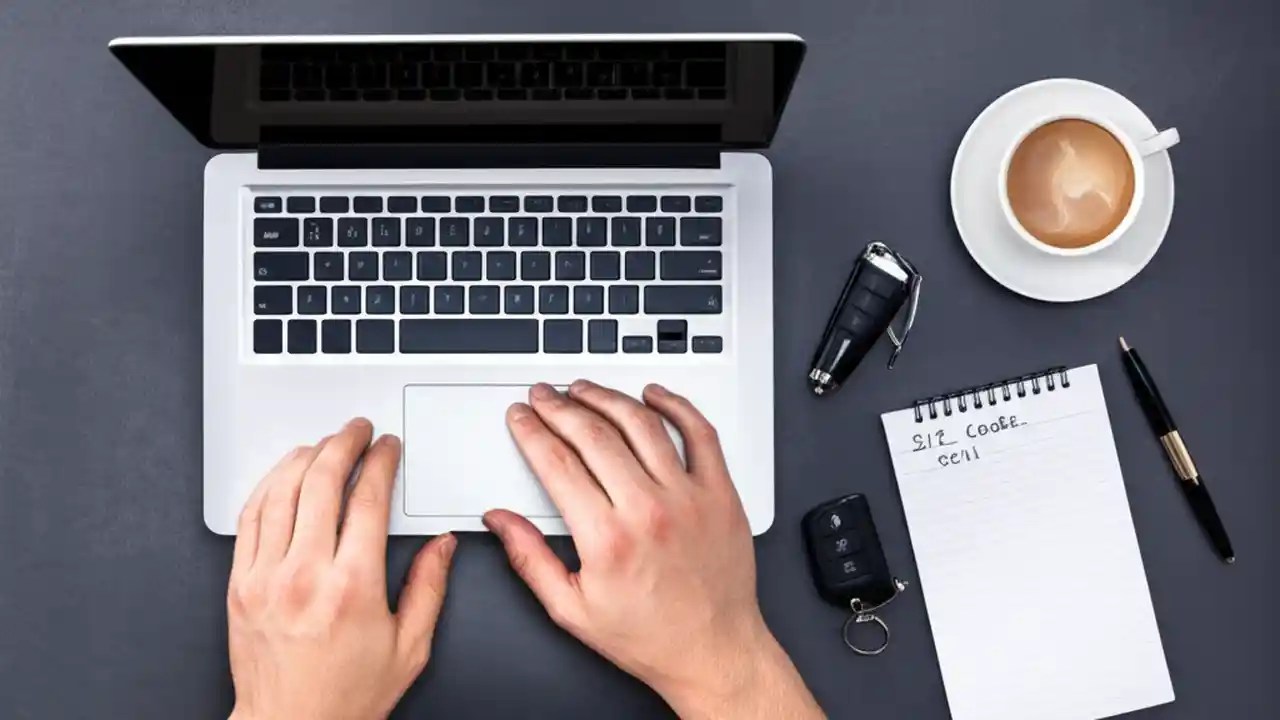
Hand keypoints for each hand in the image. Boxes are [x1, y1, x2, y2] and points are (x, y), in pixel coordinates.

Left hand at [227, 419, 456, 719]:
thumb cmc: (346, 695)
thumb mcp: (409, 647)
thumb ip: (429, 588)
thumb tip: (441, 546)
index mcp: (353, 587)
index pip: (367, 499)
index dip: (380, 462)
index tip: (387, 448)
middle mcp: (305, 575)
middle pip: (322, 482)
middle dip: (344, 444)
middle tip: (357, 431)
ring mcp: (266, 577)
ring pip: (281, 492)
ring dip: (305, 457)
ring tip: (323, 444)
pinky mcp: (239, 584)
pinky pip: (251, 518)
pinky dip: (268, 486)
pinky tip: (284, 475)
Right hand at [484, 382, 823, 719]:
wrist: (713, 651)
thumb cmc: (649, 636)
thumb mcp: (572, 609)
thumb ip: (530, 558)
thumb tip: (499, 520)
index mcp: (607, 538)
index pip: (557, 463)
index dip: (532, 431)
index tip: (522, 417)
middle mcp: (648, 510)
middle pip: (594, 434)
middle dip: (559, 407)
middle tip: (544, 396)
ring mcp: (689, 497)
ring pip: (642, 424)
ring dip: (606, 398)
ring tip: (584, 389)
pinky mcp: (721, 493)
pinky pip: (700, 433)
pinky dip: (676, 405)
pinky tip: (653, 395)